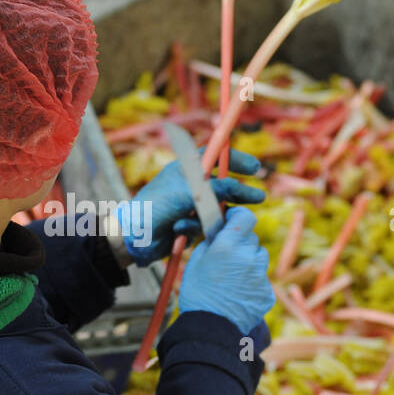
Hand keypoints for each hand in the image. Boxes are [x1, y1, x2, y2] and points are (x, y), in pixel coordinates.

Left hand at [120, 148, 265, 266]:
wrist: (135, 237)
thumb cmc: (157, 207)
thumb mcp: (190, 193)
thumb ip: (218, 188)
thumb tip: (239, 188)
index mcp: (185, 168)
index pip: (216, 157)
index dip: (236, 160)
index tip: (254, 168)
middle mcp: (189, 185)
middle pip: (223, 184)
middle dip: (238, 193)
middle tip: (258, 198)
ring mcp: (190, 205)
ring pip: (217, 208)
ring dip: (207, 216)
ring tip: (190, 220)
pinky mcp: (190, 224)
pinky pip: (206, 225)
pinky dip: (195, 228)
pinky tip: (179, 230)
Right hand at [178, 206, 274, 336]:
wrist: (210, 329)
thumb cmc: (197, 294)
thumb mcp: (195, 262)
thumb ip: (211, 242)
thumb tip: (219, 232)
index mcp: (228, 246)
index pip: (245, 216)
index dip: (238, 215)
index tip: (232, 219)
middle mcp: (248, 257)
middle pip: (251, 239)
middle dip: (240, 243)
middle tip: (226, 255)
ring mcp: (260, 275)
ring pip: (258, 257)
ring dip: (248, 261)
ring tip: (232, 277)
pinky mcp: (267, 292)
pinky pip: (261, 279)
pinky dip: (252, 282)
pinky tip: (237, 293)